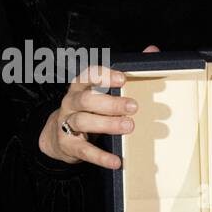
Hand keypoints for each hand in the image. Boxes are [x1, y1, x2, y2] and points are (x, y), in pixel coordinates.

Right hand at [38, 46, 158, 168]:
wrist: (58, 137)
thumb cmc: (89, 110)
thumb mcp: (102, 92)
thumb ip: (127, 71)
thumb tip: (152, 50)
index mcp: (80, 86)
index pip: (87, 75)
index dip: (104, 76)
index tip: (122, 78)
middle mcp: (71, 102)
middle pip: (87, 99)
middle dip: (111, 103)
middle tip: (134, 107)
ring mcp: (66, 123)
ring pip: (84, 121)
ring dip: (107, 124)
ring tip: (129, 126)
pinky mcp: (68, 145)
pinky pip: (84, 150)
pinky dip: (101, 156)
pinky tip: (116, 161)